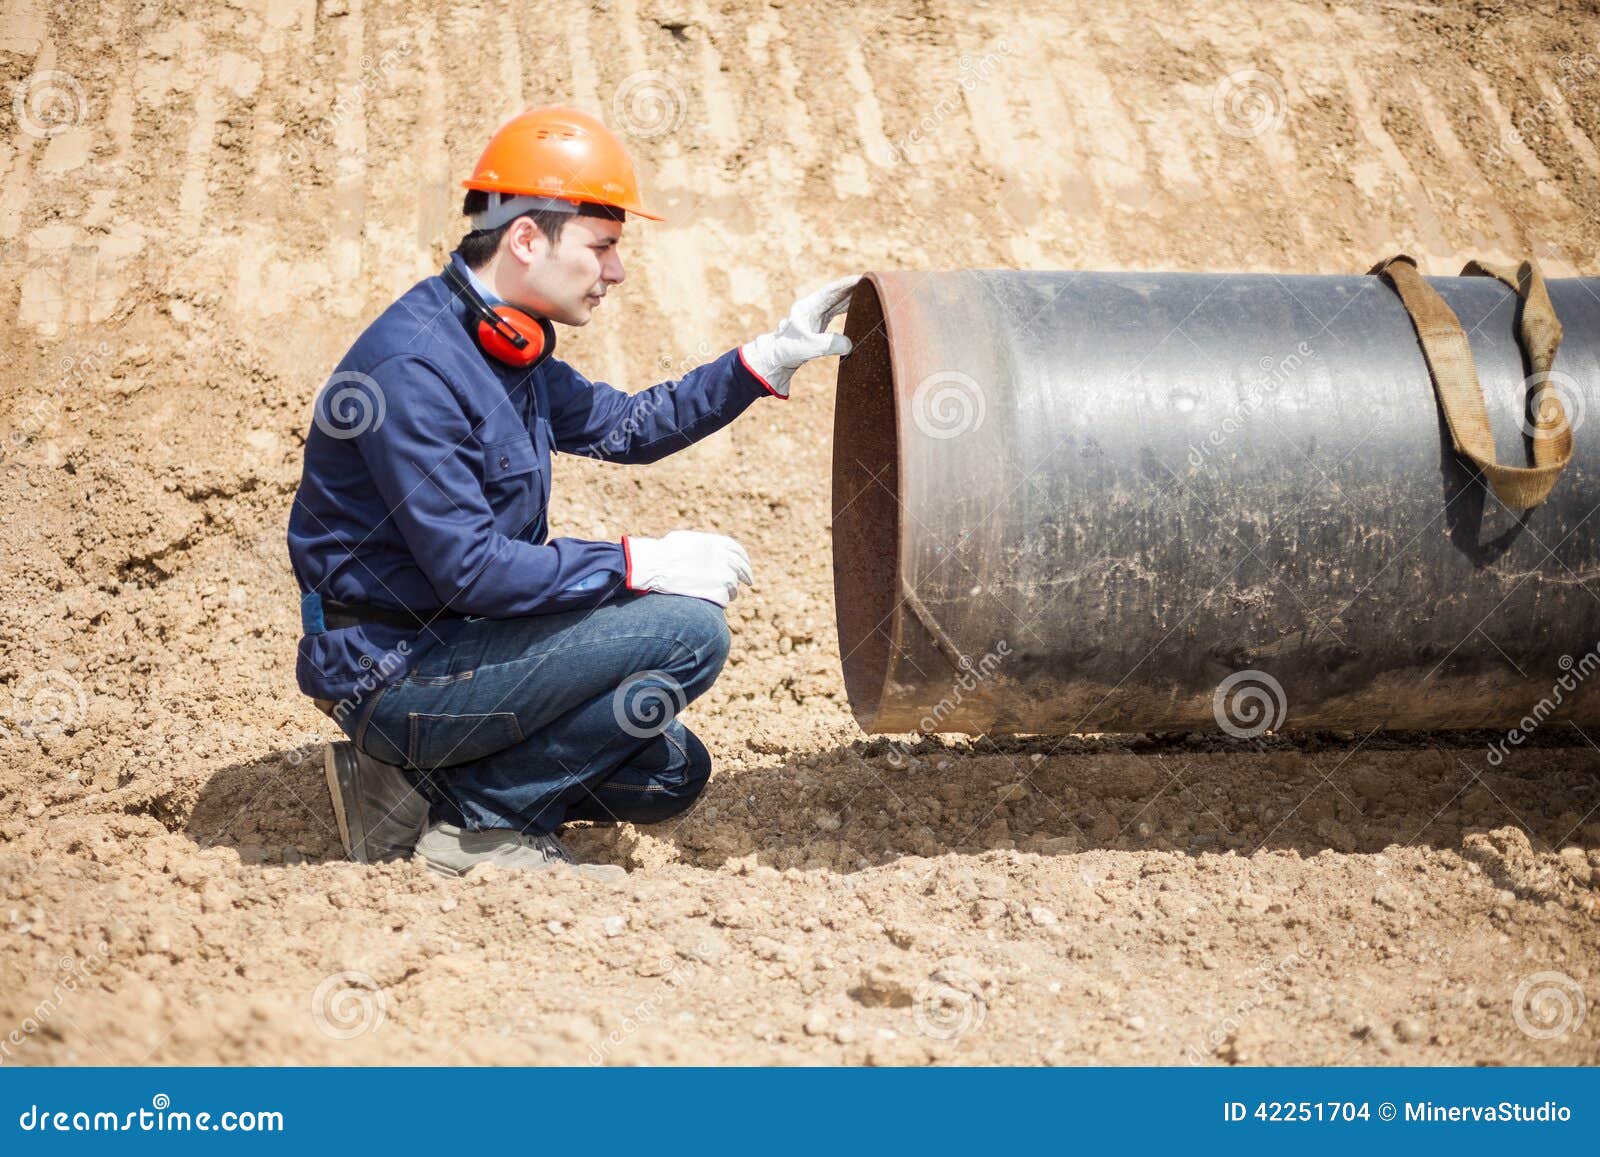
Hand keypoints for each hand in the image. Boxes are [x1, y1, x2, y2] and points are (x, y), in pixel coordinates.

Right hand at [623, 530, 753, 606]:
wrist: (657, 567)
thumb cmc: (665, 553)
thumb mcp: (686, 540)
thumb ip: (702, 545)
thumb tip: (705, 550)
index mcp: (718, 544)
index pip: (738, 551)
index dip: (743, 558)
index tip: (745, 564)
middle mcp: (726, 559)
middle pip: (742, 569)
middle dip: (746, 575)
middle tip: (749, 581)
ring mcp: (724, 577)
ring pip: (734, 588)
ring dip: (730, 591)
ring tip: (722, 593)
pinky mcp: (720, 593)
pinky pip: (724, 600)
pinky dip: (719, 601)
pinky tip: (710, 600)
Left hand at [739, 274, 860, 396]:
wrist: (775, 360)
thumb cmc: (787, 351)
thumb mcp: (809, 347)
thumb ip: (829, 344)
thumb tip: (850, 344)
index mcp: (807, 307)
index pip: (830, 292)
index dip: (846, 285)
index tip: (861, 278)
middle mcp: (812, 309)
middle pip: (836, 295)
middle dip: (853, 289)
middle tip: (872, 283)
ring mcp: (815, 317)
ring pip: (837, 304)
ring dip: (852, 299)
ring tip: (870, 294)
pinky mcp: (818, 326)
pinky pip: (835, 314)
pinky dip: (847, 310)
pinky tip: (858, 309)